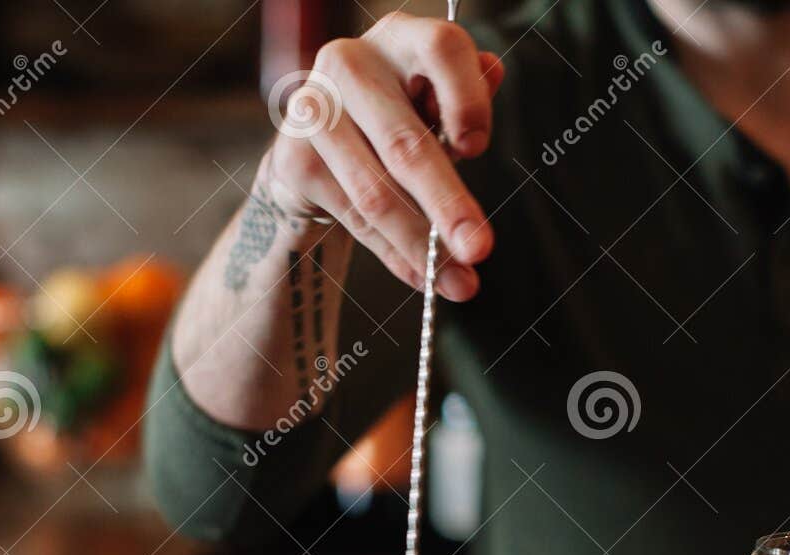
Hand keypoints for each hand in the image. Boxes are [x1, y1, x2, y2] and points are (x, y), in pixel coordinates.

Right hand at [264, 13, 504, 299]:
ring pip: (377, 193)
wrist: (318, 142)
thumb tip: (495, 73)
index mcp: (397, 38)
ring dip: (421, 245)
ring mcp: (314, 111)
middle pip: (405, 142)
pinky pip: (355, 219)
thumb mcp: (436, 101)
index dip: (465, 98)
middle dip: (448, 204)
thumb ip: (465, 95)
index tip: (479, 149)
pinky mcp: (294, 159)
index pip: (440, 49)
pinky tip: (420, 275)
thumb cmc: (396, 116)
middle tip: (480, 249)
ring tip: (458, 281)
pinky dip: (394, 254)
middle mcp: (349, 63)